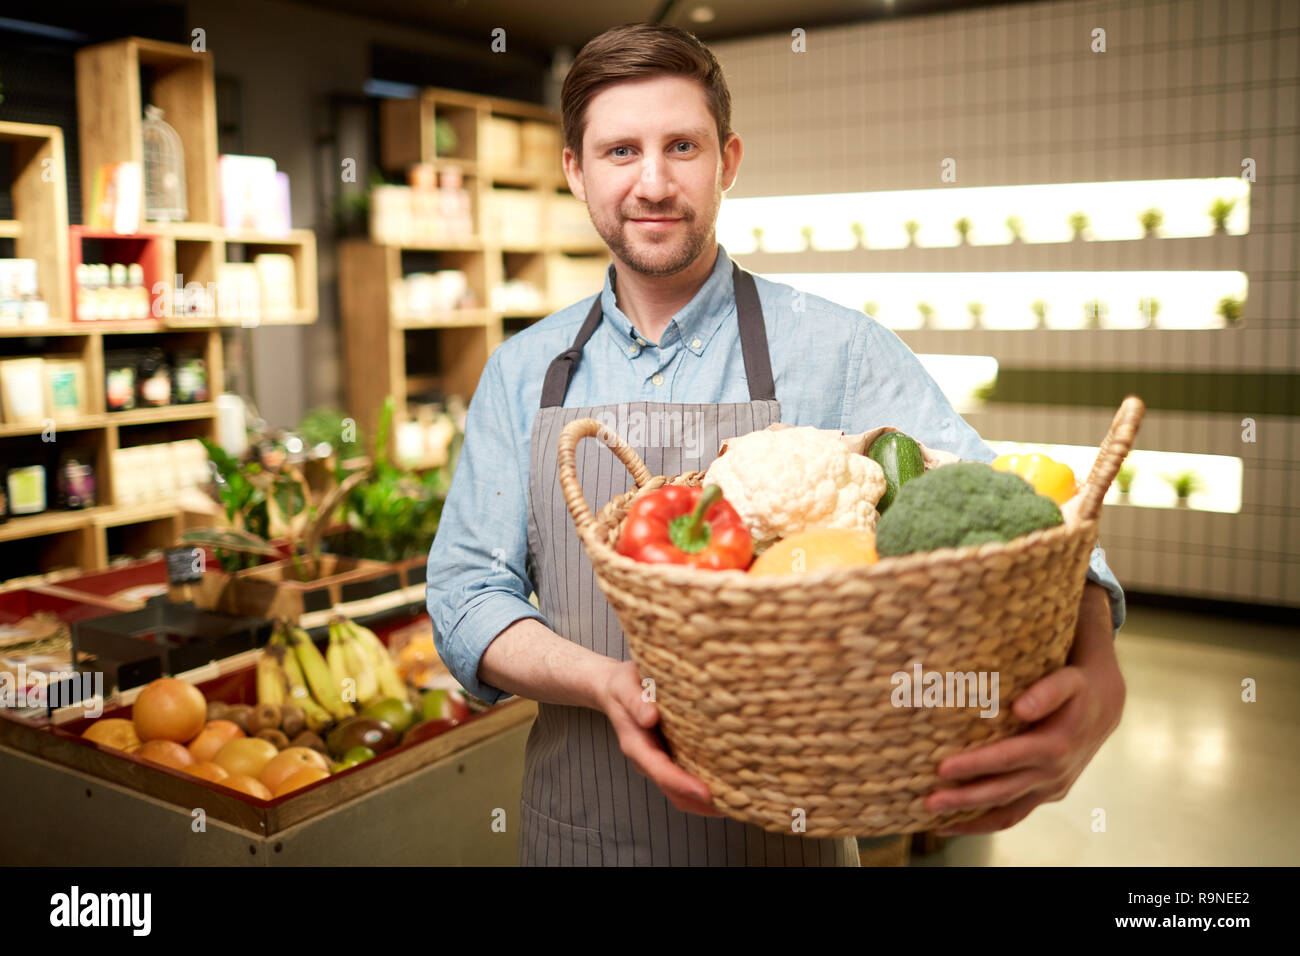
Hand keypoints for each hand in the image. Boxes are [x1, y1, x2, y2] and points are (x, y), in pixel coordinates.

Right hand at [598, 660, 722, 817]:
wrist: (613, 689)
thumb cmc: (622, 685)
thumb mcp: (625, 685)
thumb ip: (636, 700)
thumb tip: (651, 716)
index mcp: (636, 745)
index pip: (661, 771)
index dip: (683, 784)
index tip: (707, 793)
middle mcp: (648, 760)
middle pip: (674, 792)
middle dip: (701, 803)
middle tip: (735, 806)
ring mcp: (658, 762)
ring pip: (680, 793)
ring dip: (705, 803)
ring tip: (738, 803)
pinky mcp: (669, 758)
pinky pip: (685, 782)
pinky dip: (704, 789)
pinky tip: (727, 786)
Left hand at [924, 583, 1124, 834]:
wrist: (1104, 707)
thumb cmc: (1078, 689)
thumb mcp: (1068, 680)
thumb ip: (1047, 691)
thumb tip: (1021, 708)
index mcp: (1055, 746)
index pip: (1007, 759)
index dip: (975, 765)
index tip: (943, 769)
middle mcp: (1053, 774)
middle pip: (1002, 792)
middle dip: (964, 799)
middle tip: (928, 802)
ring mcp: (1050, 789)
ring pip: (1008, 812)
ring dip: (971, 820)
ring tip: (935, 821)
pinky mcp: (1047, 795)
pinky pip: (1015, 814)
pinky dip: (987, 822)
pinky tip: (959, 823)